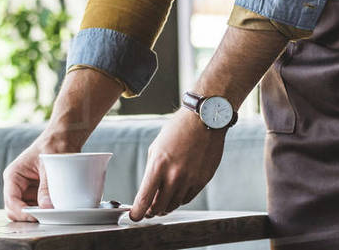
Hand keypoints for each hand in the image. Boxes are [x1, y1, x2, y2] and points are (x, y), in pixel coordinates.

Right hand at [3, 135, 75, 220]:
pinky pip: (34, 208)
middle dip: (26, 216)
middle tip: (44, 218)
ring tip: (49, 214)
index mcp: (13, 175)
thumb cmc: (53, 147)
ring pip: (23, 211)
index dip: (22, 212)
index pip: (11, 200)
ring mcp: (25, 190)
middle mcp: (15, 184)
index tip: (36, 218)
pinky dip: (41, 212)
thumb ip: (46, 187)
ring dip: (34, 215)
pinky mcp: (34, 194)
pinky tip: (51, 210)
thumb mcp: (49, 166)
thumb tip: (46, 207)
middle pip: (13, 209)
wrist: (62, 140)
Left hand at [129, 107, 226, 221]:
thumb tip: (148, 190)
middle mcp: (174, 175)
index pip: (145, 198)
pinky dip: (178, 200)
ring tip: (160, 205)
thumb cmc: (177, 131)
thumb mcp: (156, 148)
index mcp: (158, 165)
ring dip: (165, 207)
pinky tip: (174, 194)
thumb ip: (152, 171)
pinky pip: (187, 198)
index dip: (138, 212)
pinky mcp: (202, 181)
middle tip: (146, 212)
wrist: (204, 121)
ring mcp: (190, 180)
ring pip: (173, 205)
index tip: (134, 217)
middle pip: (159, 207)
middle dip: (150, 212)